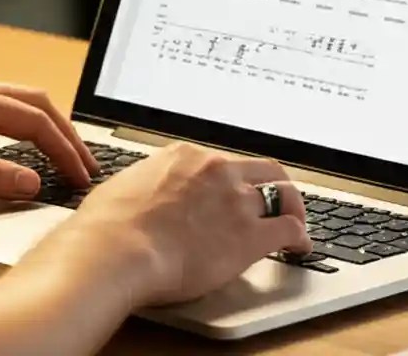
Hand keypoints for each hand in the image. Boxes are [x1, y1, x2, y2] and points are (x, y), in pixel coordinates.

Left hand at [0, 78, 99, 199]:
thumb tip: (32, 182)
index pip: (37, 121)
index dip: (64, 149)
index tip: (81, 175)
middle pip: (35, 104)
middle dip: (64, 134)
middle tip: (85, 164)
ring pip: (15, 106)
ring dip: (42, 130)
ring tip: (60, 156)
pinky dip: (17, 130)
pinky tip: (11, 153)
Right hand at [19, 142, 312, 306]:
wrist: (116, 251)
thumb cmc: (107, 227)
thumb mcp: (123, 187)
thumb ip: (144, 187)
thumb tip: (139, 197)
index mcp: (185, 157)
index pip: (222, 162)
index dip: (233, 180)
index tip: (234, 192)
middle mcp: (216, 170)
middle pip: (262, 169)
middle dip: (273, 186)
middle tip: (276, 202)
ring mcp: (236, 200)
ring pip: (283, 194)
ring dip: (291, 209)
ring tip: (294, 223)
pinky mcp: (250, 234)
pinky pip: (289, 229)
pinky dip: (299, 237)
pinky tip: (299, 247)